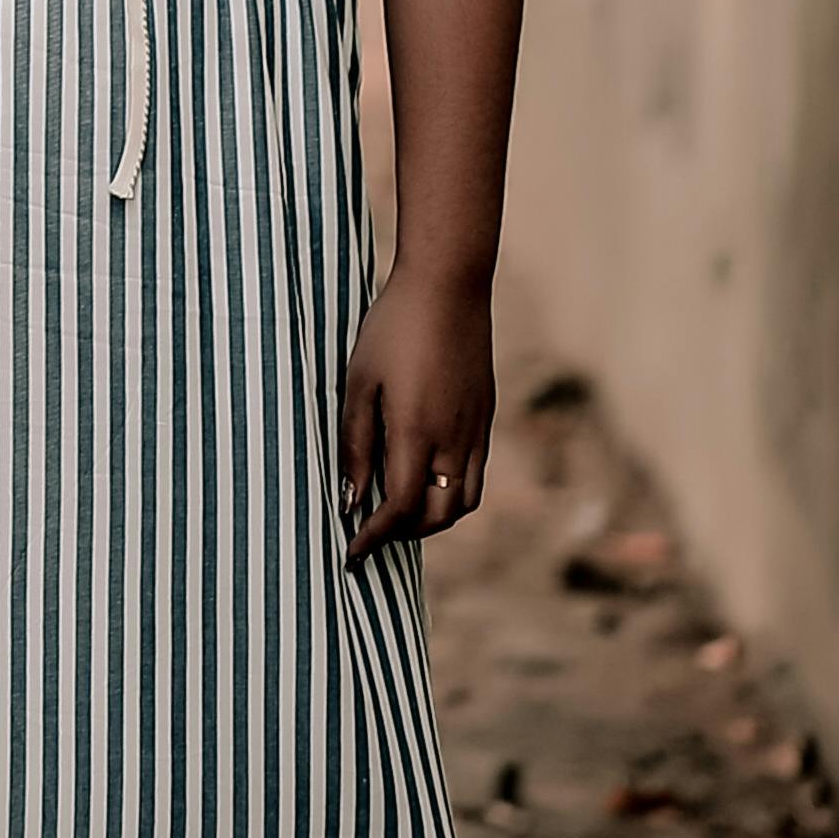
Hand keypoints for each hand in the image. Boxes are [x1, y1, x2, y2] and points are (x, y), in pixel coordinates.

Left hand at [339, 267, 494, 562]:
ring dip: (431, 520)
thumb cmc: (394, 327)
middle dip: (403, 534)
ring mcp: (476, 432)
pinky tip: (427, 479)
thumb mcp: (360, 380)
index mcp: (416, 432)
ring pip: (463, 505)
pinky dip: (453, 496)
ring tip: (399, 511)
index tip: (352, 551)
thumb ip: (355, 443)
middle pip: (436, 518)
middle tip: (371, 530)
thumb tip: (351, 499)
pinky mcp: (486, 419)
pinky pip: (476, 478)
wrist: (449, 286)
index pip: (400, 510)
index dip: (375, 537)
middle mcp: (453, 441)